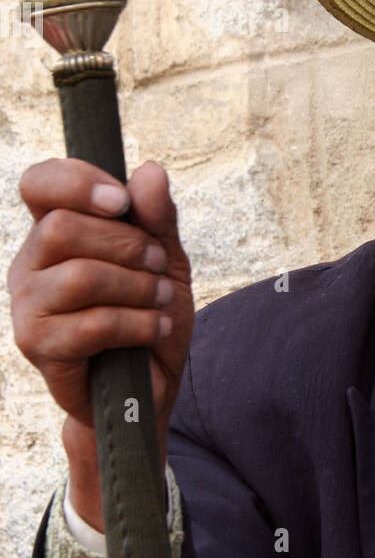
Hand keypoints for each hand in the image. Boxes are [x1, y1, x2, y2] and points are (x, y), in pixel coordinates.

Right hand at [7, 159, 193, 529]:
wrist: (150, 385)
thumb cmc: (149, 314)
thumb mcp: (164, 259)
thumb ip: (157, 217)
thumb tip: (150, 171)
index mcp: (53, 231)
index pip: (39, 183)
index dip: (76, 180)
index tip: (121, 201)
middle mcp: (30, 264)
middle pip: (61, 227)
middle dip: (126, 244)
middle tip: (157, 264)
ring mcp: (27, 307)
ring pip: (79, 276)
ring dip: (137, 287)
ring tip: (161, 301)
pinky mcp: (39, 347)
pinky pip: (91, 324)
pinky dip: (137, 324)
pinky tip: (155, 329)